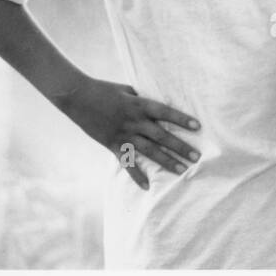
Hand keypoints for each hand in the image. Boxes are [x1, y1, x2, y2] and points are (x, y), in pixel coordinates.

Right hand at [50, 77, 200, 189]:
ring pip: (148, 151)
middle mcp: (133, 121)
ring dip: (166, 161)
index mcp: (139, 104)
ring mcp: (122, 134)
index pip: (165, 112)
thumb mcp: (128, 89)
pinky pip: (126, 162)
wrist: (77, 97)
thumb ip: (144, 99)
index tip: (198, 126)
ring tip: (182, 170)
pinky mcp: (111, 144)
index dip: (181, 119)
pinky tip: (147, 186)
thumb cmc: (105, 89)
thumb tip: (161, 106)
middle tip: (197, 157)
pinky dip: (136, 175)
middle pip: (161, 136)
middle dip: (179, 147)